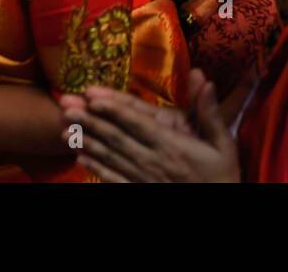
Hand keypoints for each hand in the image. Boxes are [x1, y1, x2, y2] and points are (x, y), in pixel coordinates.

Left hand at [58, 69, 239, 181]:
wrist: (219, 210)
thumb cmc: (222, 177)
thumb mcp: (223, 145)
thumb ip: (209, 112)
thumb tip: (202, 77)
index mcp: (171, 145)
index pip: (136, 122)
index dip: (113, 108)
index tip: (92, 94)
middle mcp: (152, 161)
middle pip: (115, 137)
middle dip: (90, 120)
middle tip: (66, 106)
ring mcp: (143, 179)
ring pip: (110, 157)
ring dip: (86, 142)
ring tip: (64, 130)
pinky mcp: (139, 192)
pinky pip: (114, 180)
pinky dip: (96, 170)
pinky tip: (80, 159)